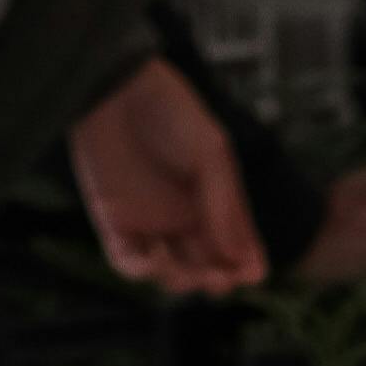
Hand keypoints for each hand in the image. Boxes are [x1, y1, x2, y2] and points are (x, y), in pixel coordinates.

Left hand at [69, 58, 265, 298]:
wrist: (116, 86)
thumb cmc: (168, 109)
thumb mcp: (210, 152)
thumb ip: (225, 204)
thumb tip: (241, 258)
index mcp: (212, 198)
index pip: (235, 243)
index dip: (246, 264)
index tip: (253, 275)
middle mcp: (182, 214)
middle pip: (205, 265)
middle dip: (217, 279)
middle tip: (221, 279)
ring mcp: (148, 220)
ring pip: (170, 271)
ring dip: (184, 280)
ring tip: (193, 272)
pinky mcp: (113, 220)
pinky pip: (128, 261)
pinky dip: (144, 270)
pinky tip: (158, 260)